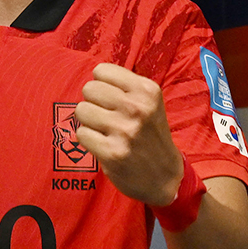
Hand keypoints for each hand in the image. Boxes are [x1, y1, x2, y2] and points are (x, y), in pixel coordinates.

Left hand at [74, 62, 183, 206]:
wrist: (166, 177)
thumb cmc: (151, 135)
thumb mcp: (149, 104)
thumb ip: (123, 88)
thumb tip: (92, 78)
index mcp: (147, 91)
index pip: (101, 71)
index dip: (102, 85)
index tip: (112, 100)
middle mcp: (137, 108)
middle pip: (89, 89)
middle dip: (93, 102)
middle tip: (107, 117)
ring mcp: (124, 131)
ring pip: (81, 110)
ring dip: (89, 121)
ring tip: (105, 131)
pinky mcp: (112, 152)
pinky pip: (81, 133)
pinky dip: (88, 140)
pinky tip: (104, 145)